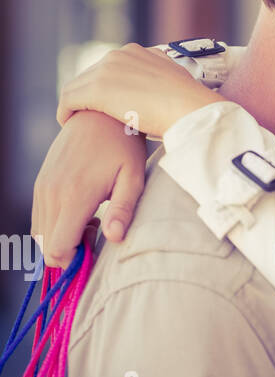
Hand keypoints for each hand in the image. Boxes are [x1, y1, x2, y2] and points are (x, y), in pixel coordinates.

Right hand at [32, 112, 146, 267]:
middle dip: (70, 251)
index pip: (57, 249)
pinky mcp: (40, 182)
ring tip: (92, 219)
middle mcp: (51, 193)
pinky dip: (57, 224)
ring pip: (40, 234)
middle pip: (46, 247)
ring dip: (64, 237)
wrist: (99, 114)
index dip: (75, 261)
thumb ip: (123, 210)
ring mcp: (42, 187)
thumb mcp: (133, 179)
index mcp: (74, 196)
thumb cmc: (123, 148)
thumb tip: (114, 238)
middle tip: (98, 232)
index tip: (97, 246)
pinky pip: (39, 218)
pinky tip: (82, 210)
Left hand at [56, 42, 213, 137]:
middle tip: (86, 116)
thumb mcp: (175, 85)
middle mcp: (120, 55)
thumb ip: (161, 82)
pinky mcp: (98, 88)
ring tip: (75, 121)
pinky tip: (68, 124)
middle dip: (85, 95)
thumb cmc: (190, 106)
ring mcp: (108, 69)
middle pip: (90, 75)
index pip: (109, 68)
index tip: (104, 107)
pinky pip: (69, 98)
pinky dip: (65, 111)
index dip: (103, 88)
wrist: (192, 111)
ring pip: (77, 85)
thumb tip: (160, 91)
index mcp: (138, 52)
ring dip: (74, 104)